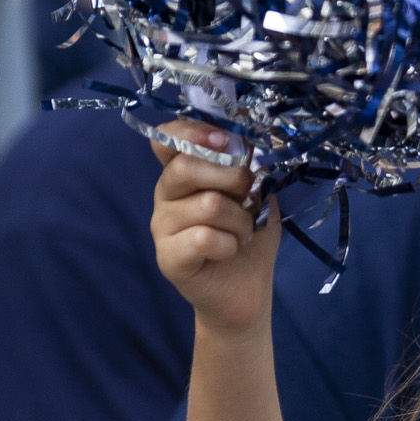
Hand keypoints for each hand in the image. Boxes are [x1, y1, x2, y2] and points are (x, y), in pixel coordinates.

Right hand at [149, 119, 280, 335]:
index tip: (224, 141)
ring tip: (243, 233)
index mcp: (184, 172)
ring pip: (207, 205)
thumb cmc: (250, 234)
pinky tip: (230, 250)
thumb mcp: (258, 192)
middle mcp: (165, 195)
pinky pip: (204, 238)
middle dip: (233, 179)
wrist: (248, 288)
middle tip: (249, 199)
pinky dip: (229, 244)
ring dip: (240, 220)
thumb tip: (246, 138)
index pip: (167, 138)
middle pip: (186, 168)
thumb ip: (249, 163)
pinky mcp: (167, 257)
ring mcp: (162, 227)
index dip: (192, 132)